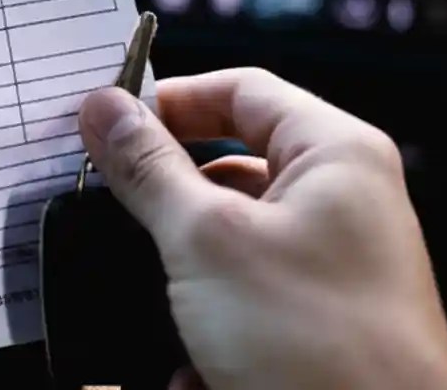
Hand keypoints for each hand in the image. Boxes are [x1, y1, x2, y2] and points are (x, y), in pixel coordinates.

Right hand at [79, 69, 446, 389]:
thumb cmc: (326, 350)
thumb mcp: (208, 242)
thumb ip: (148, 169)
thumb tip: (106, 109)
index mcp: (336, 155)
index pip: (242, 88)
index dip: (171, 98)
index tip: (108, 122)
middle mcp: (340, 201)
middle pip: (230, 161)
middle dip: (167, 191)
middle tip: (109, 198)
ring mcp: (329, 263)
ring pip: (228, 235)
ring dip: (182, 264)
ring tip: (156, 291)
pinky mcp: (312, 319)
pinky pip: (241, 293)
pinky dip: (205, 317)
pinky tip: (190, 358)